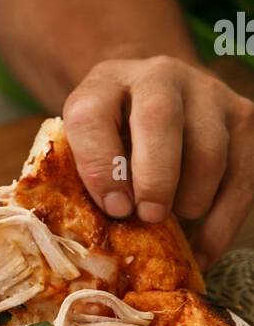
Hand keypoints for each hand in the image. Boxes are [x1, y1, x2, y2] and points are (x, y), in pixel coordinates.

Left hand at [62, 56, 253, 268]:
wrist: (159, 102)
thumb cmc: (117, 140)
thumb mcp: (90, 147)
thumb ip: (87, 179)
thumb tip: (103, 231)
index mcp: (106, 82)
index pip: (92, 115)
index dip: (99, 166)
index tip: (114, 209)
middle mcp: (158, 76)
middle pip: (159, 118)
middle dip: (155, 177)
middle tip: (150, 217)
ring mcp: (207, 92)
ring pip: (208, 149)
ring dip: (192, 199)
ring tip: (175, 226)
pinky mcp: (243, 117)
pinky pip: (241, 174)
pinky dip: (222, 221)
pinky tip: (202, 250)